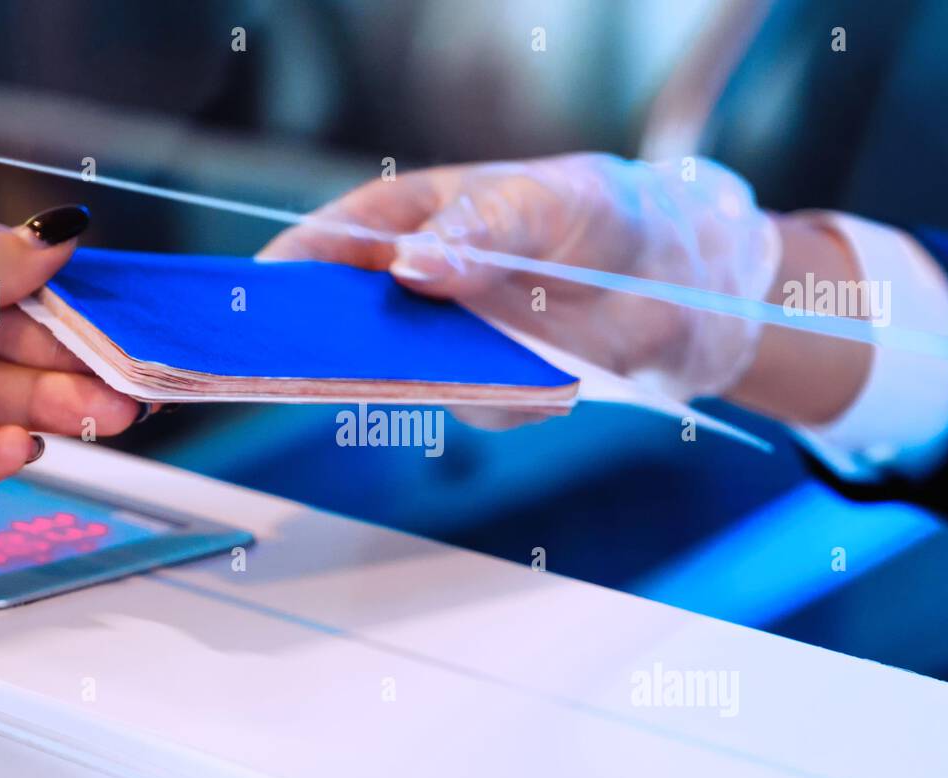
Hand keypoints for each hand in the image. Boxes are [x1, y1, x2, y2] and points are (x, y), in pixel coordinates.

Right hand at [260, 153, 781, 406]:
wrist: (689, 287)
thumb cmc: (610, 216)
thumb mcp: (552, 203)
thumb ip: (482, 228)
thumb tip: (413, 265)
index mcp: (415, 218)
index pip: (330, 242)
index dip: (289, 269)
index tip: (259, 296)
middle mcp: (420, 285)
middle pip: (346, 320)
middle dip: (328, 342)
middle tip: (321, 357)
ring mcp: (451, 341)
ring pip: (405, 375)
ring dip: (423, 380)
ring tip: (466, 362)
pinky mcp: (492, 386)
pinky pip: (476, 404)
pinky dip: (507, 396)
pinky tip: (550, 375)